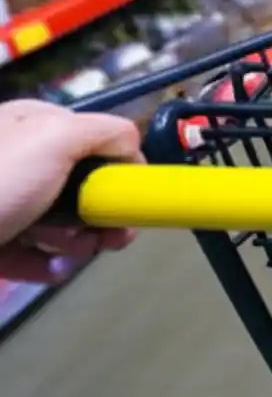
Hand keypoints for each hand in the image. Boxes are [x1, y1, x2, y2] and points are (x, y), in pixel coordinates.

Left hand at [0, 100, 140, 282]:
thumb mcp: (54, 137)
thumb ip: (106, 133)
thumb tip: (134, 151)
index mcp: (32, 125)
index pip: (95, 140)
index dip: (120, 170)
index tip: (131, 201)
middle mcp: (19, 161)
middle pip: (83, 187)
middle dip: (101, 215)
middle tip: (108, 236)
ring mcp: (4, 204)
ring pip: (62, 223)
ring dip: (76, 243)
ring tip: (65, 253)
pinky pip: (34, 254)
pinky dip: (47, 265)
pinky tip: (49, 270)